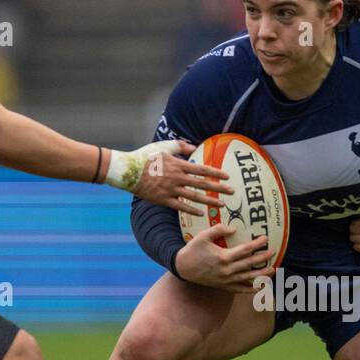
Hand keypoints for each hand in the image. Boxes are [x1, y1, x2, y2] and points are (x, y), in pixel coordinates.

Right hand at [119, 140, 233, 214]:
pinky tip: (201, 213)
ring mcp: (171, 190)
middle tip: (232, 192)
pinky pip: (181, 206)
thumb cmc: (145, 156)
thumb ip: (180, 146)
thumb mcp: (163, 146)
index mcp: (178, 165)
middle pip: (203, 184)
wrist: (127, 171)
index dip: (216, 173)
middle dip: (219, 188)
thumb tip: (194, 147)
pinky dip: (191, 210)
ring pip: (195, 197)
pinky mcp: (163, 200)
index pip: (202, 170)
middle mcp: (177, 178)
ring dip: (210, 201)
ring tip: (222, 204)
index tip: (227, 177)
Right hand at [175, 224, 269, 291]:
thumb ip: (218, 230)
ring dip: (262, 274)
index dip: (257, 244)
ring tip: (273, 269)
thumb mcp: (203, 236)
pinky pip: (240, 289)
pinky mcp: (223, 286)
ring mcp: (226, 280)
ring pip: (248, 278)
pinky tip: (260, 287)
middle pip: (250, 264)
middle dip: (263, 258)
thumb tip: (234, 228)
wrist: (182, 268)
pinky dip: (251, 289)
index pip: (245, 250)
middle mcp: (227, 270)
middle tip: (273, 251)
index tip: (265, 238)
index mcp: (224, 257)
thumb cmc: (192, 250)